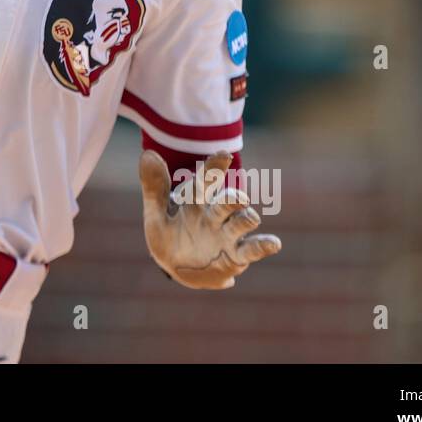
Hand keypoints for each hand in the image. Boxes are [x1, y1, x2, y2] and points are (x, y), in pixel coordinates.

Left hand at [138, 149, 280, 289]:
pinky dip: (262, 246)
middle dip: (232, 199)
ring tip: (250, 217)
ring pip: (240, 223)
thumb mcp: (156, 214)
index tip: (224, 155)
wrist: (175, 267)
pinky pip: (251, 250)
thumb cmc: (167, 235)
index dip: (214, 167)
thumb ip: (154, 187)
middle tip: (237, 197)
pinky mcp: (236, 255)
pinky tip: (273, 243)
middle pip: (226, 203)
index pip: (206, 180)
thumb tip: (148, 154)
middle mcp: (215, 214)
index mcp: (196, 200)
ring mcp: (227, 234)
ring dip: (246, 220)